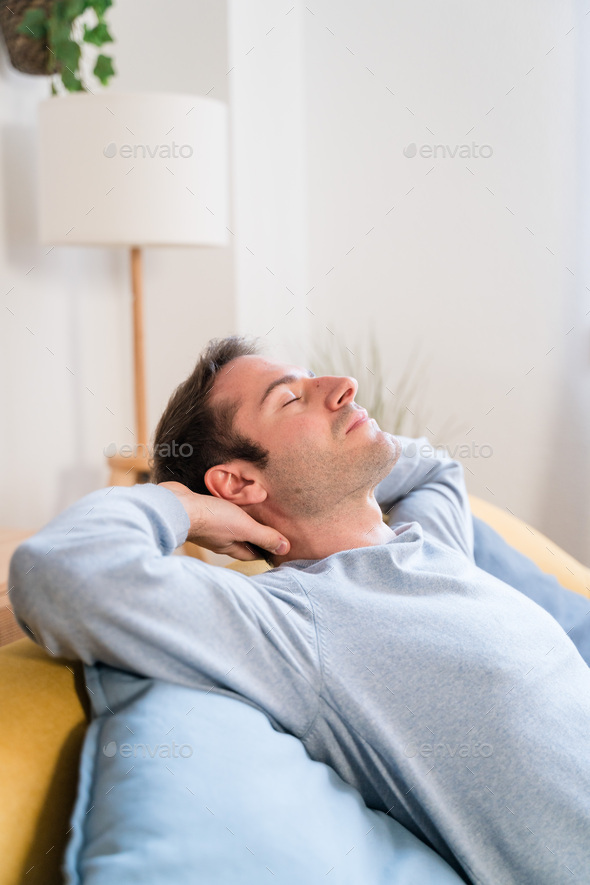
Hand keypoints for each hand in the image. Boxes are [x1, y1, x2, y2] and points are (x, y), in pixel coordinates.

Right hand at [158, 481, 289, 560]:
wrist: (177, 506)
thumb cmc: (210, 519)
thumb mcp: (244, 527)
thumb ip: (264, 536)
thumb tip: (285, 549)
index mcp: (231, 547)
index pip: (252, 553)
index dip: (266, 550)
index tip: (277, 546)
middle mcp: (219, 540)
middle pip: (240, 541)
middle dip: (253, 535)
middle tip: (268, 525)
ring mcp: (208, 527)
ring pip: (228, 526)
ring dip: (239, 519)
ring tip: (251, 509)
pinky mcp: (200, 513)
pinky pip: (216, 512)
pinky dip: (225, 508)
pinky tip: (228, 499)